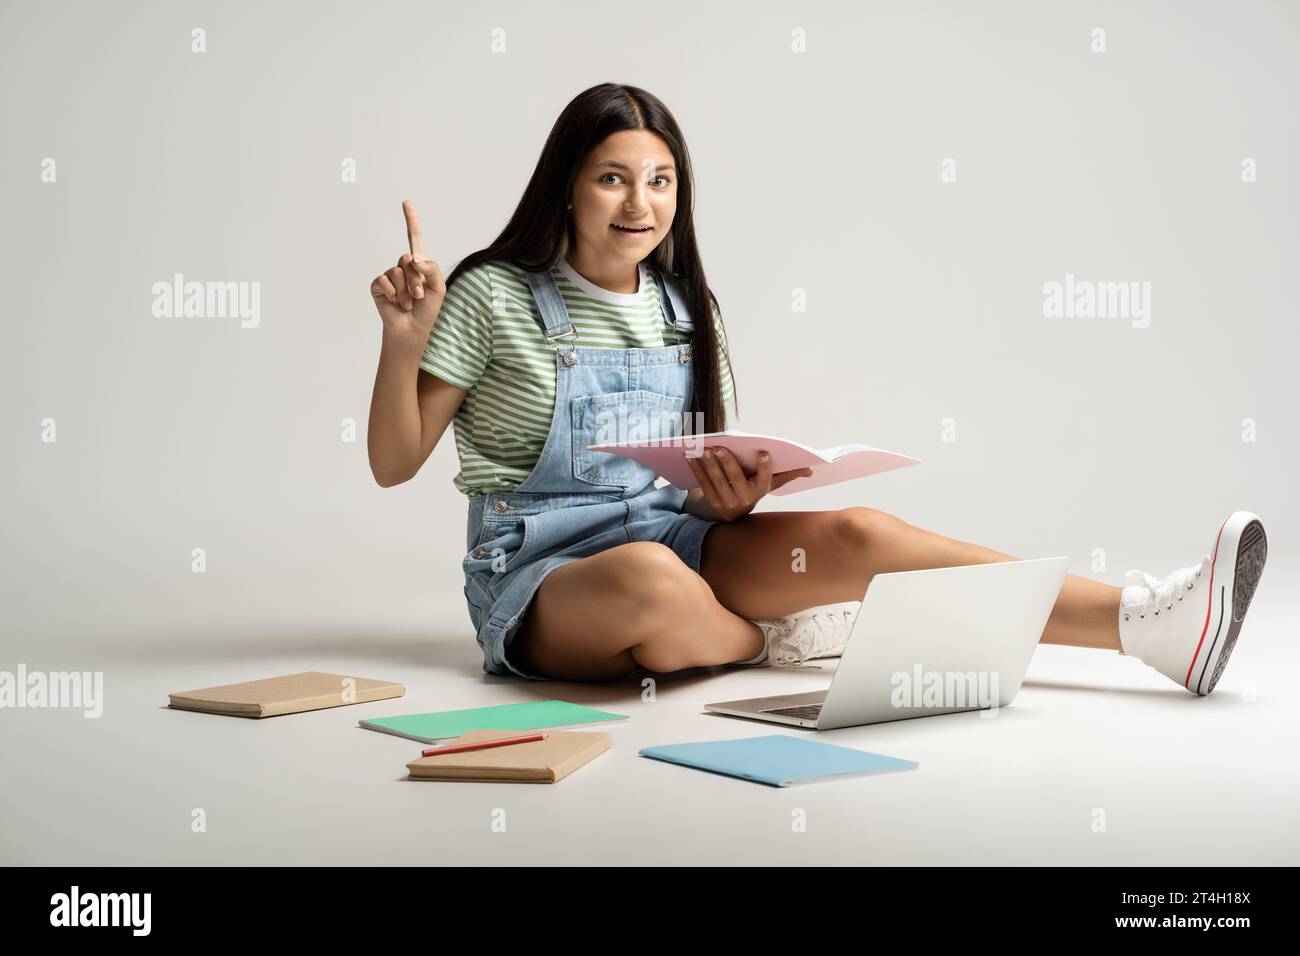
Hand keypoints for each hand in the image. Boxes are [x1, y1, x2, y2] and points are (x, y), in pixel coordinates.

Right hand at [370, 200, 446, 342]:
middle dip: (416, 280)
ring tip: (408, 304)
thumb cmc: (427, 310)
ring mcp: (389, 275)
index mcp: (419, 265)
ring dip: (406, 291)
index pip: (415, 238)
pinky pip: (384, 281)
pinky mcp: (378, 285)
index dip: (411, 220)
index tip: (406, 203)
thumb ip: (432, 269)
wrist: (412, 329)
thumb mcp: (438, 288)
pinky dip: (393, 294)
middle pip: (408, 259)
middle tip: (419, 297)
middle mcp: (403, 267)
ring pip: (397, 272)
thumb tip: (414, 259)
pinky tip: (396, 303)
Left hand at [684, 447, 813, 521]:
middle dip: (728, 463)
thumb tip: (811, 470)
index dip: (765, 467)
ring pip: (718, 482)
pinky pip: (703, 485)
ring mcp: (727, 503)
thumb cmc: (753, 488)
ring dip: (709, 466)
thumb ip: (787, 474)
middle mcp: (745, 499)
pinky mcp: (712, 502)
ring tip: (704, 450)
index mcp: (761, 490)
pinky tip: (690, 457)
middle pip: (736, 480)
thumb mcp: (770, 483)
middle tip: (719, 447)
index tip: (763, 452)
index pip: (765, 479)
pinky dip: (696, 470)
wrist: (732, 512)